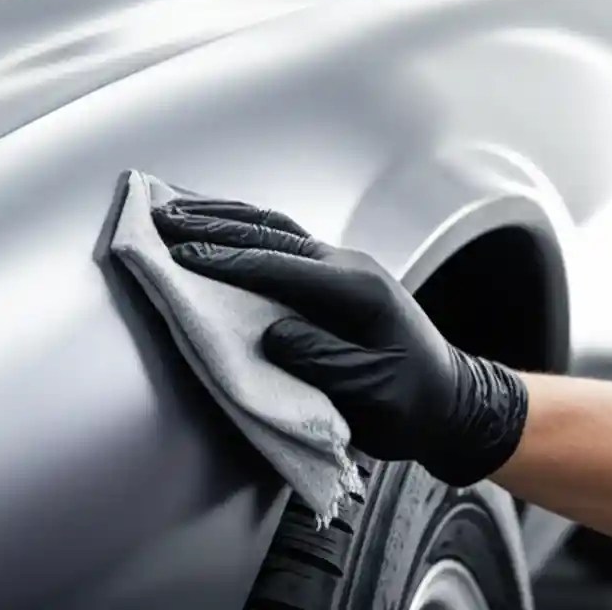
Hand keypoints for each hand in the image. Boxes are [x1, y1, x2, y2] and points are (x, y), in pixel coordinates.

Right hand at [153, 197, 527, 485]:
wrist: (451, 399)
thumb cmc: (411, 402)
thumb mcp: (370, 391)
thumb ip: (321, 359)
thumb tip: (272, 334)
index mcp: (356, 291)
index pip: (277, 267)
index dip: (225, 262)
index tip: (178, 257)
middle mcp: (347, 267)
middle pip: (270, 233)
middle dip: (212, 225)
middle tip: (160, 218)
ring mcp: (341, 266)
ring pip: (275, 227)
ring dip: (223, 216)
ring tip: (174, 209)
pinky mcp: (334, 276)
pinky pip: (281, 240)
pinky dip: (243, 227)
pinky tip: (216, 222)